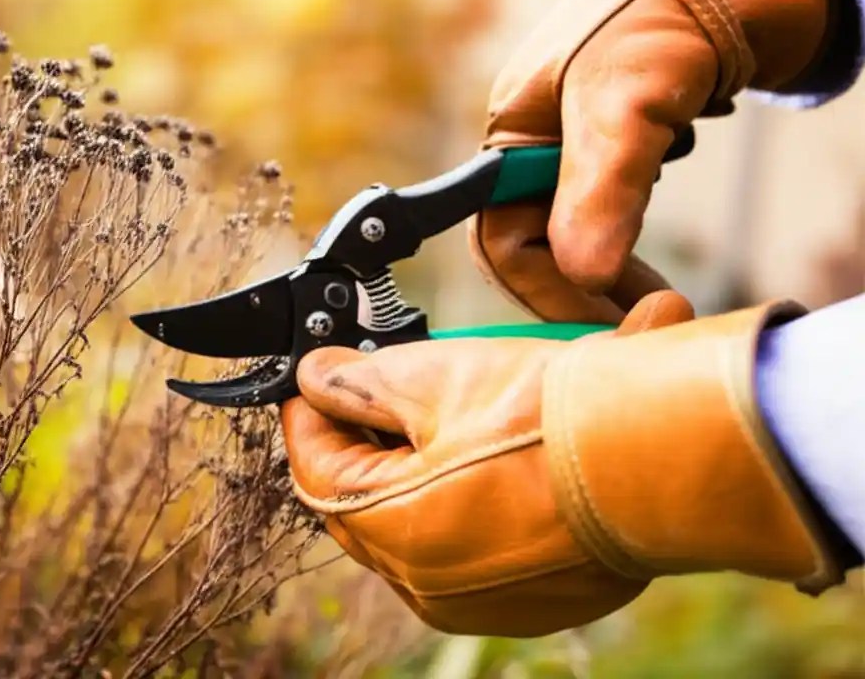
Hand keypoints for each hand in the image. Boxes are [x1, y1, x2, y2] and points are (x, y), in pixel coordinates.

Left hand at [280, 291, 847, 636]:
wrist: (666, 454)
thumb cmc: (552, 417)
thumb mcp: (434, 377)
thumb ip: (357, 381)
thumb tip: (314, 377)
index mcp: (391, 530)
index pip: (313, 469)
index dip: (307, 416)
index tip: (313, 380)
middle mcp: (428, 583)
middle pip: (361, 505)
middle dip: (360, 445)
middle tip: (371, 391)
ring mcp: (482, 598)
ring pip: (414, 530)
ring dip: (411, 475)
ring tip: (436, 418)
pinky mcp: (533, 597)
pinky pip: (471, 551)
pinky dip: (463, 505)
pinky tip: (487, 458)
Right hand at [471, 0, 833, 323]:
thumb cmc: (665, 18)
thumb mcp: (626, 108)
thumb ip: (602, 192)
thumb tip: (582, 275)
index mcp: (511, 135)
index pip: (502, 239)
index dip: (548, 291)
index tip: (601, 329)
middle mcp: (534, 145)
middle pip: (538, 244)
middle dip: (584, 284)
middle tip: (637, 321)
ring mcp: (574, 144)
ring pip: (578, 228)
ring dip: (616, 254)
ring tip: (655, 282)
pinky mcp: (618, 141)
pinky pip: (613, 203)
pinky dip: (638, 218)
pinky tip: (663, 198)